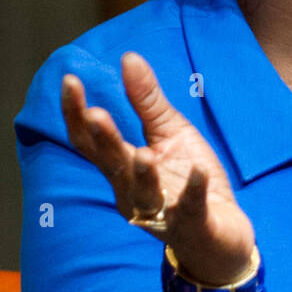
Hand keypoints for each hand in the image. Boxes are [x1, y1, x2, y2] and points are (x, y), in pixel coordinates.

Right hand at [60, 51, 255, 283]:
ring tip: (142, 154)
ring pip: (144, 195)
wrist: (221, 233)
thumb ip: (147, 101)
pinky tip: (200, 172)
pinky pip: (191, 209)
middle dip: (104, 142)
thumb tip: (128, 57)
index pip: (91, 141)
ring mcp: (162, 212)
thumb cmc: (187, 180)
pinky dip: (194, 192)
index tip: (70, 82)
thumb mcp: (170, 133)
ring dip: (142, 176)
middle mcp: (133, 191)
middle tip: (95, 114)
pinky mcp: (193, 225)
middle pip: (112, 166)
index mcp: (124, 167)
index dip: (76, 114)